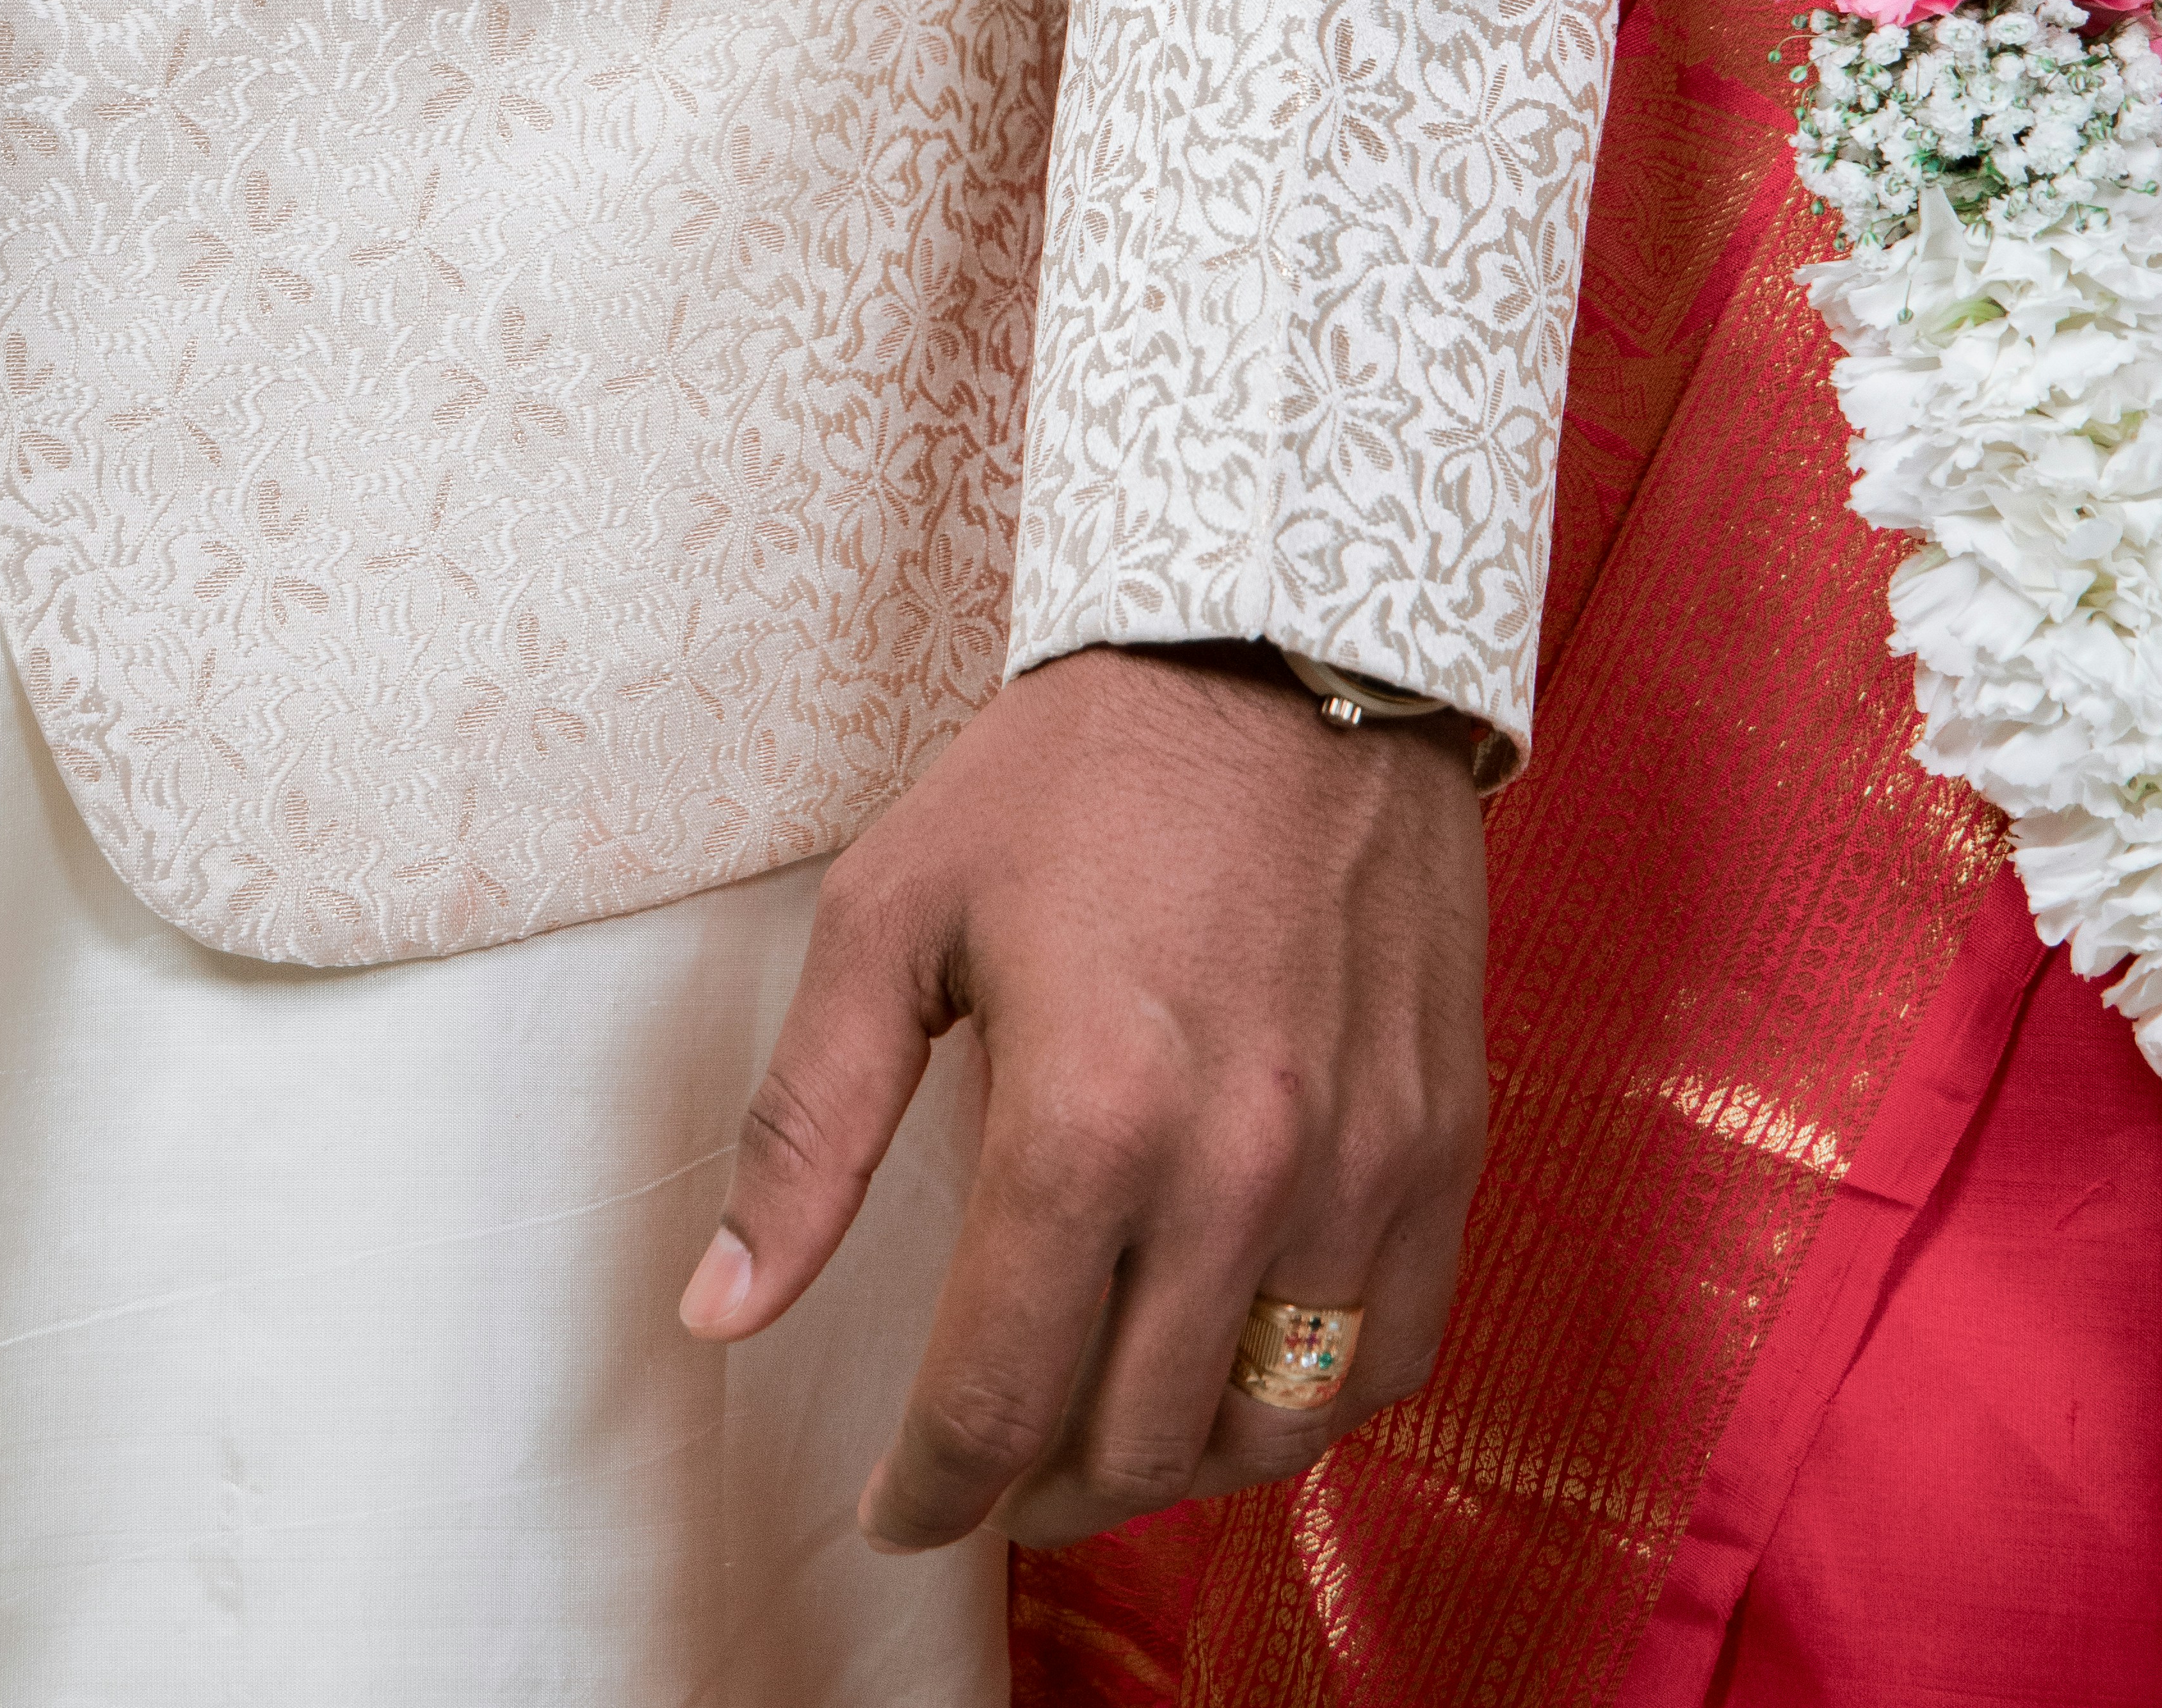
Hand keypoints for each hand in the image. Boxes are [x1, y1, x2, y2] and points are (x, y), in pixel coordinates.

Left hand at [678, 644, 1490, 1550]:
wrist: (1284, 654)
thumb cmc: (1079, 772)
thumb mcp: (894, 909)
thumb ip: (807, 1127)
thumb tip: (720, 1308)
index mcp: (1087, 1118)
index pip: (995, 1401)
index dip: (929, 1491)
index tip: (900, 1507)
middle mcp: (1236, 1169)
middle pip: (1132, 1441)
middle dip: (1039, 1485)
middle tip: (994, 1456)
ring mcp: (1357, 1166)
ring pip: (1269, 1428)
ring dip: (1175, 1458)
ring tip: (1108, 1422)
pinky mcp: (1441, 1141)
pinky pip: (1390, 1356)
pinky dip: (1311, 1400)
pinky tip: (1241, 1362)